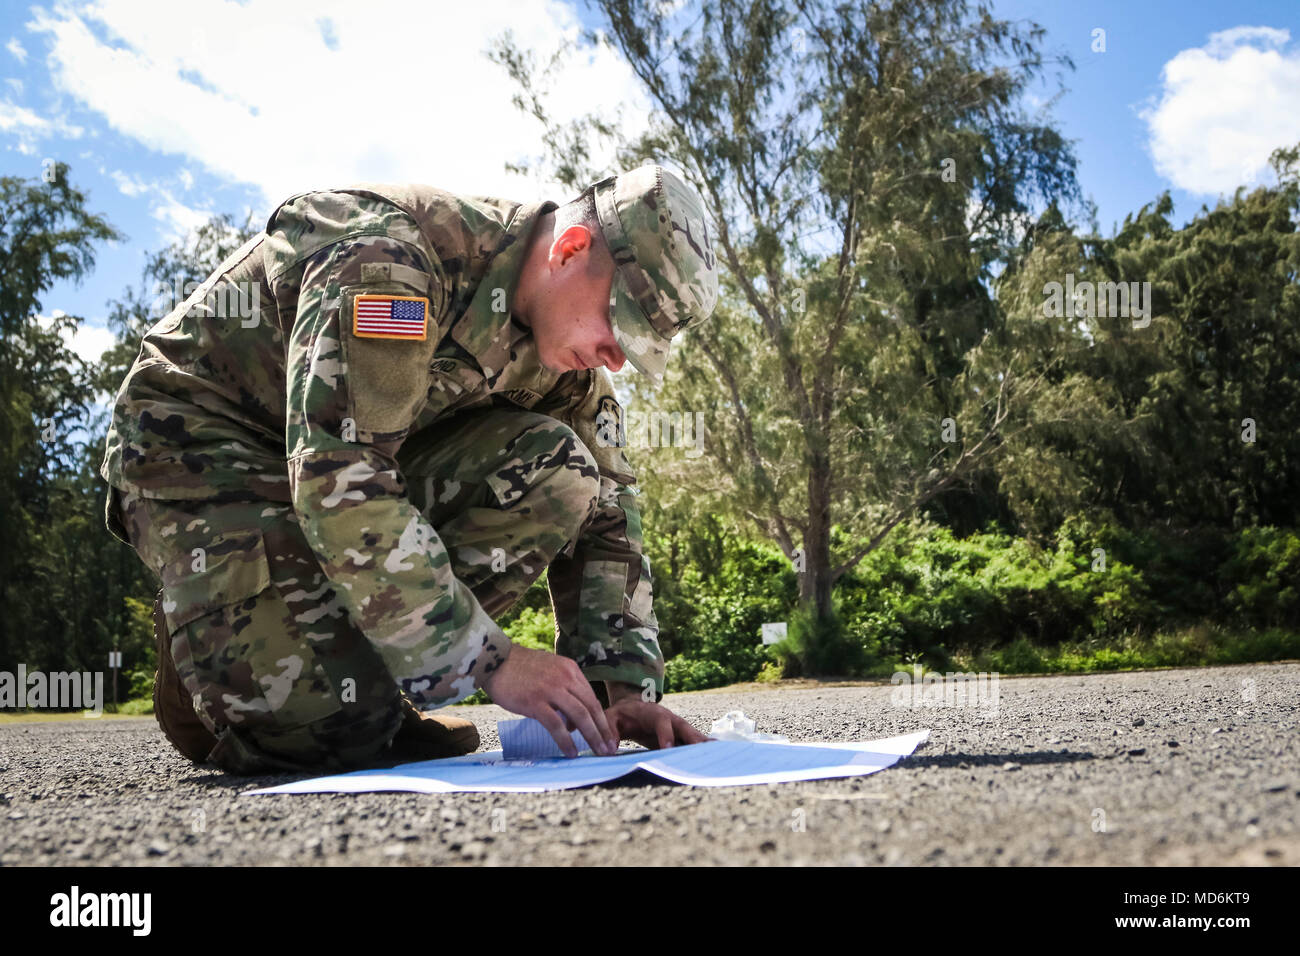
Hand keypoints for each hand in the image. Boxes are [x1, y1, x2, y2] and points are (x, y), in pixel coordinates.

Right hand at [481, 646, 617, 757]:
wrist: (494, 660)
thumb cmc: (520, 669)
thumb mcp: (550, 670)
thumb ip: (564, 690)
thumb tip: (573, 721)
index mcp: (570, 669)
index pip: (592, 697)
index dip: (603, 719)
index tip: (609, 735)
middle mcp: (565, 678)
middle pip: (591, 708)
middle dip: (603, 731)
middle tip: (610, 749)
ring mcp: (550, 689)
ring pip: (579, 716)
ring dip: (592, 737)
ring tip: (598, 752)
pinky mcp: (535, 702)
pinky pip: (556, 725)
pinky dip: (566, 741)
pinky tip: (571, 752)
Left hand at [604, 696, 710, 749]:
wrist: (632, 707)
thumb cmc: (620, 715)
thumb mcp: (610, 718)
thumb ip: (609, 730)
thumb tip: (609, 749)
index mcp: (652, 713)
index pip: (661, 721)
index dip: (665, 734)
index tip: (667, 748)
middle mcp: (669, 718)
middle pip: (684, 727)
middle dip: (693, 738)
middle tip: (702, 751)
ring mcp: (677, 727)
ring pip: (692, 735)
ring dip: (703, 744)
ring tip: (718, 753)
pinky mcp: (680, 736)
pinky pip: (693, 742)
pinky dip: (705, 747)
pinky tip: (717, 754)